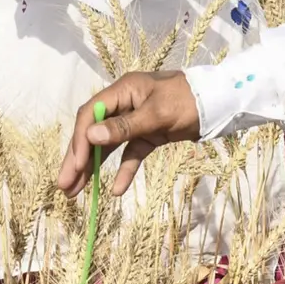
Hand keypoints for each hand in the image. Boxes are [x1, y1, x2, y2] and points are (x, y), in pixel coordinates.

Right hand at [57, 71, 202, 197]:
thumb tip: (90, 136)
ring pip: (108, 146)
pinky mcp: (149, 135)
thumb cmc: (188, 100)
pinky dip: (123, 170)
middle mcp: (123, 104)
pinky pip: (130, 154)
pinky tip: (115, 190)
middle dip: (78, 159)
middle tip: (64, 186)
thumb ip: (124, 126)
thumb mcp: (157, 113)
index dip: (79, 141)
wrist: (220, 102)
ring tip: (77, 192)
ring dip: (93, 168)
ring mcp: (135, 121)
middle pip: (94, 132)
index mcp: (122, 92)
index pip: (90, 115)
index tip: (75, 166)